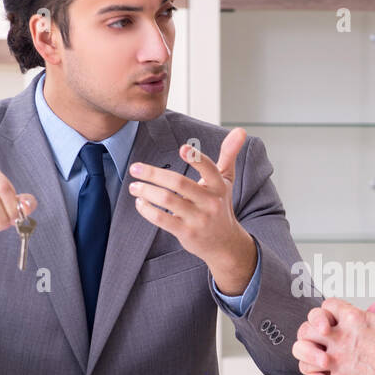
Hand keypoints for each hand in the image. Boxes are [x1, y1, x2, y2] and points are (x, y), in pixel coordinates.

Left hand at [128, 127, 255, 292]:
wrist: (225, 244)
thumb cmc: (220, 206)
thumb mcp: (226, 181)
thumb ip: (228, 154)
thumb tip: (240, 130)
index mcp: (219, 186)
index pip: (209, 169)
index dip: (196, 158)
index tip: (182, 148)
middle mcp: (210, 202)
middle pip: (179, 183)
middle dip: (153, 174)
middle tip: (135, 168)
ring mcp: (198, 218)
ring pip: (167, 200)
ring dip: (146, 191)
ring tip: (134, 186)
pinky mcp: (187, 233)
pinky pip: (162, 219)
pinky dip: (147, 209)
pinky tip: (140, 202)